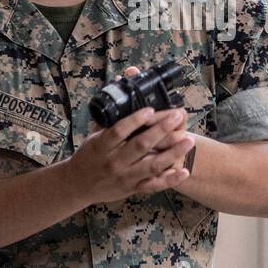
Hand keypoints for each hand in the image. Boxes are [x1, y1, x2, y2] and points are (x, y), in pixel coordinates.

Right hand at [65, 76, 193, 205]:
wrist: (78, 185)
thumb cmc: (89, 155)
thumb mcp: (94, 134)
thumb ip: (110, 112)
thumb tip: (121, 79)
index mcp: (101, 146)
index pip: (118, 131)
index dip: (135, 120)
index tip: (150, 109)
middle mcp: (114, 161)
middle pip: (140, 145)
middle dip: (161, 130)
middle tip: (178, 116)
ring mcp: (124, 176)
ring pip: (152, 165)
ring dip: (172, 153)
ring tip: (189, 140)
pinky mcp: (133, 188)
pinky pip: (154, 185)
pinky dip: (170, 180)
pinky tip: (184, 171)